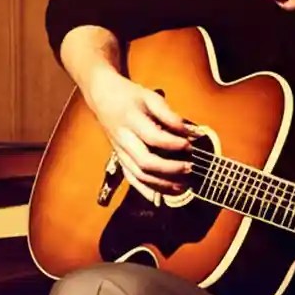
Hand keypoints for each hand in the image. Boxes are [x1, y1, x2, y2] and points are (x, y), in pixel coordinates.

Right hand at [82, 68, 192, 195]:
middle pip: (145, 162)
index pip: (153, 137)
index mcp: (130, 120)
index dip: (173, 144)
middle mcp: (123, 139)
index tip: (190, 145)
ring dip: (161, 184)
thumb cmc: (130, 96)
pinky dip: (146, 191)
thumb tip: (192, 132)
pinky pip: (131, 180)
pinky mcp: (119, 159)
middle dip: (170, 169)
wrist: (102, 96)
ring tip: (182, 186)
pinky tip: (161, 198)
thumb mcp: (150, 97)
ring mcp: (120, 152)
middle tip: (190, 168)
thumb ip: (170, 115)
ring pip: (139, 175)